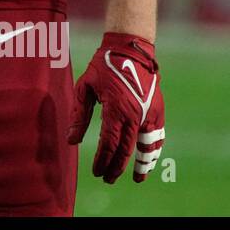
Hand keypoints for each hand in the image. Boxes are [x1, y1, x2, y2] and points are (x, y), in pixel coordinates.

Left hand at [68, 32, 164, 182]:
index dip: (103, 160)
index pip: (109, 143)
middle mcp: (135, 114)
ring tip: (136, 178)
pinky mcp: (157, 110)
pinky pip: (157, 135)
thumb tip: (72, 141)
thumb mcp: (85, 88)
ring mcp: (149, 113)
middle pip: (126, 149)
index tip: (96, 171)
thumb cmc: (104, 67)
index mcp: (116, 109)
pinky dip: (153, 149)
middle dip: (116, 166)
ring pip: (146, 146)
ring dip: (141, 164)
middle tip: (107, 178)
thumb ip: (79, 116)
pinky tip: (149, 158)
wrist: (130, 50)